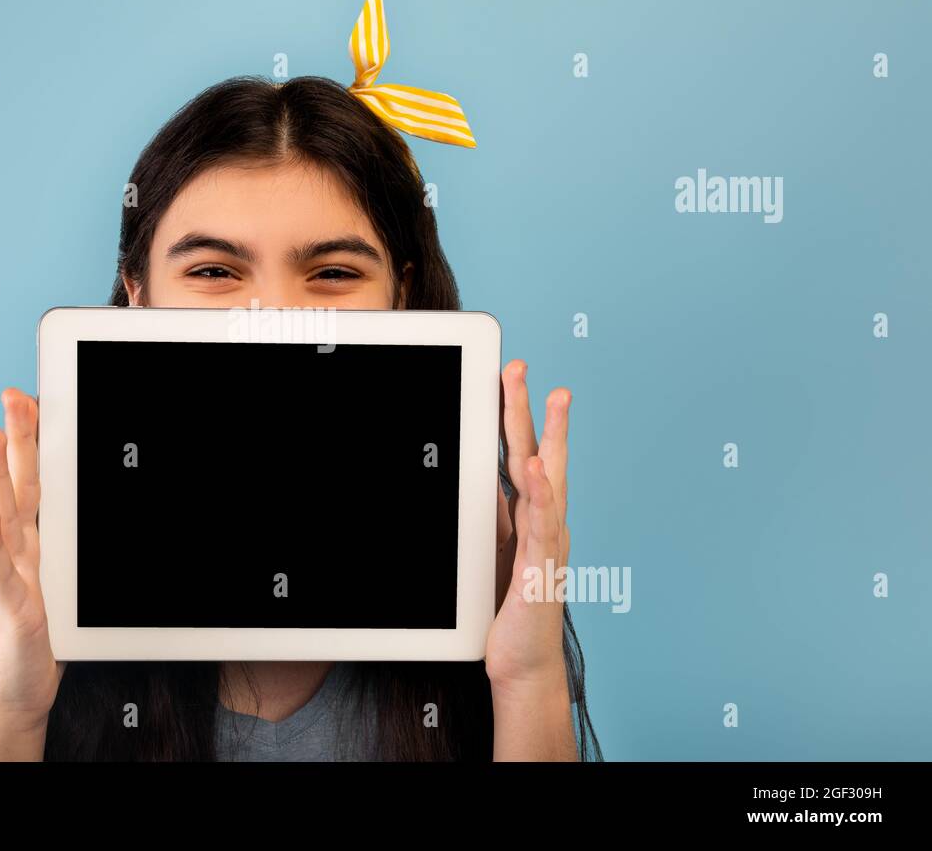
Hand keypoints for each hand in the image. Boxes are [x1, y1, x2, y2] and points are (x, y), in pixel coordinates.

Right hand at [0, 388, 64, 758]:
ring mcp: (11, 572)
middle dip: (18, 437)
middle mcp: (20, 548)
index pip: (36, 479)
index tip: (35, 396)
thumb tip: (79, 508)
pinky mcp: (11, 603)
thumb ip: (61, 545)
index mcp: (34, 539)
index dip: (35, 439)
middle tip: (12, 394)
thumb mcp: (58, 579)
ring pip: (5, 513)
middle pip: (20, 482)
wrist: (17, 692)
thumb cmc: (38, 634)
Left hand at [485, 359, 571, 690]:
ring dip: (546, 436)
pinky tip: (534, 469)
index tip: (511, 378)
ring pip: (546, 478)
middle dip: (530, 409)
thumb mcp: (494, 554)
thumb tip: (480, 484)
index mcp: (529, 517)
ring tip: (549, 399)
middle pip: (536, 453)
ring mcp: (546, 542)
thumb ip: (493, 518)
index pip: (522, 455)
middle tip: (522, 367)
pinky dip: (540, 494)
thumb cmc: (509, 611)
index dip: (516, 416)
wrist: (522, 664)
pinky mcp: (540, 567)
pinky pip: (541, 524)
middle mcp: (543, 523)